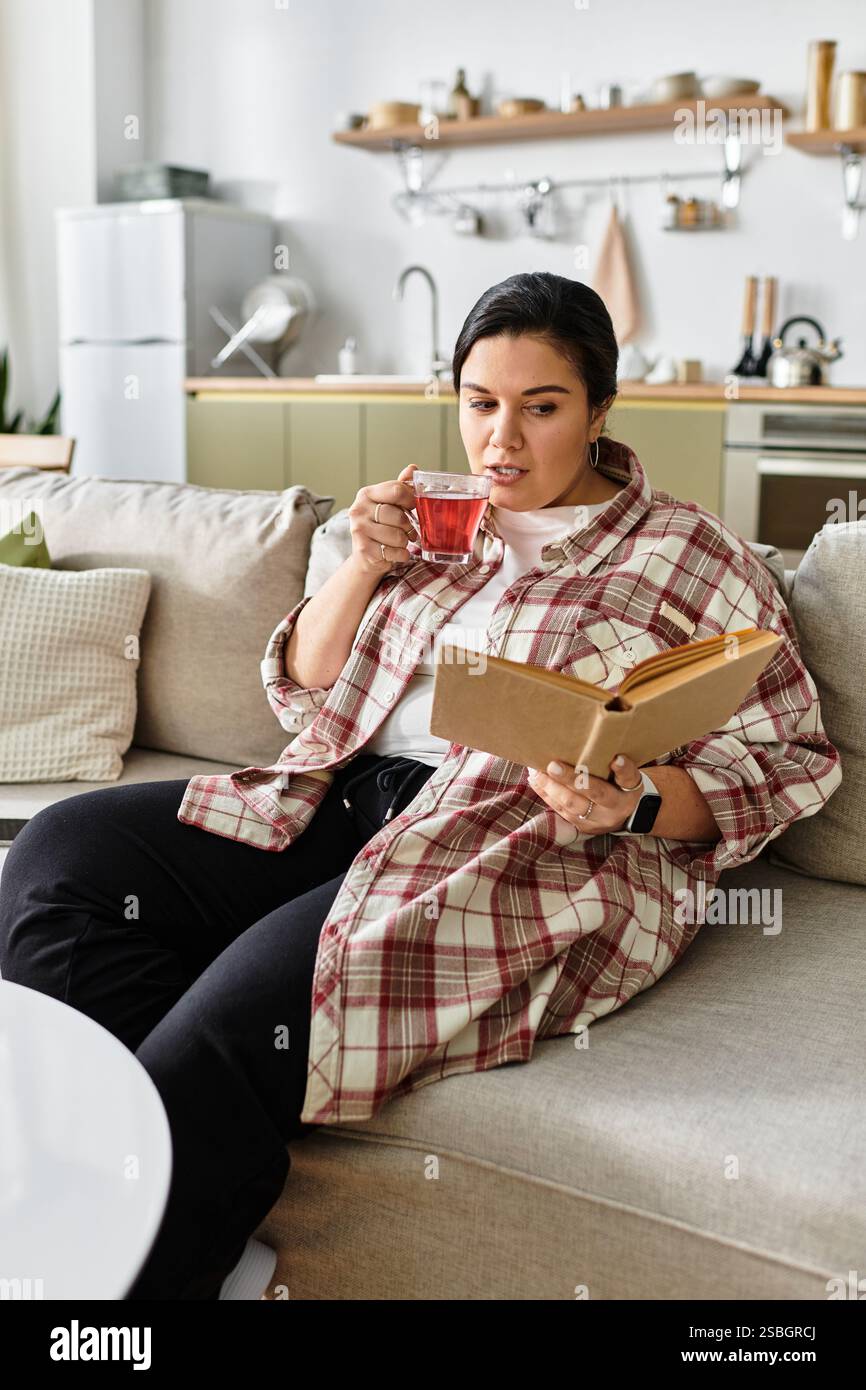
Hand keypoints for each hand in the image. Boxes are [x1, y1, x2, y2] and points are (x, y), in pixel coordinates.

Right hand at [348, 464, 421, 574]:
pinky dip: (400, 554)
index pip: (397, 490)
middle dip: (408, 526)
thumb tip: (412, 468)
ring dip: (404, 542)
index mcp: (366, 494)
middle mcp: (359, 510)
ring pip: (398, 536)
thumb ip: (400, 487)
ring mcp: (359, 530)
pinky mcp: (364, 550)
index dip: (411, 499)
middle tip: (406, 530)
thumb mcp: (389, 504)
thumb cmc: (379, 527)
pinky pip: (394, 552)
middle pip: (399, 515)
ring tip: (397, 541)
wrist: (365, 556)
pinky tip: (393, 552)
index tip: (413, 506)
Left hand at [526, 753, 644, 834]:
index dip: (622, 769)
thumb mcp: (628, 776)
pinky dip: (546, 793)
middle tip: (553, 765)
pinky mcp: (581, 825)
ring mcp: (597, 820)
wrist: (623, 816)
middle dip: (571, 779)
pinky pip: (560, 810)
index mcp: (630, 791)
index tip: (616, 759)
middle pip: (594, 793)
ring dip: (551, 787)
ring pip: (572, 804)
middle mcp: (615, 808)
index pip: (628, 779)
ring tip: (537, 772)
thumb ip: (619, 765)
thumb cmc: (621, 786)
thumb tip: (600, 747)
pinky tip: (536, 780)